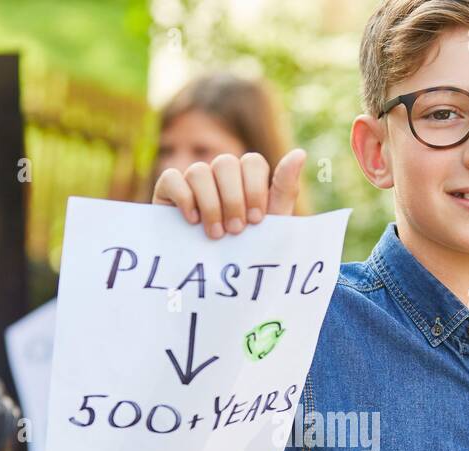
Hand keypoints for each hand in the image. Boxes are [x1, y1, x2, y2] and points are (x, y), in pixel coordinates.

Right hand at [152, 148, 306, 238]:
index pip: (252, 162)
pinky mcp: (168, 191)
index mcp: (246, 179)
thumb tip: (300, 153)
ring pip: (199, 171)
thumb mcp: (271, 224)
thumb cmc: (246, 251)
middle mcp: (219, 175)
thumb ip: (284, 189)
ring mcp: (192, 181)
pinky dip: (184, 198)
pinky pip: (172, 178)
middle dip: (233, 199)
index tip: (257, 220)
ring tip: (215, 235)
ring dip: (210, 204)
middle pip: (226, 162)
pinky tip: (192, 221)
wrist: (213, 278)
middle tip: (236, 231)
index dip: (255, 189)